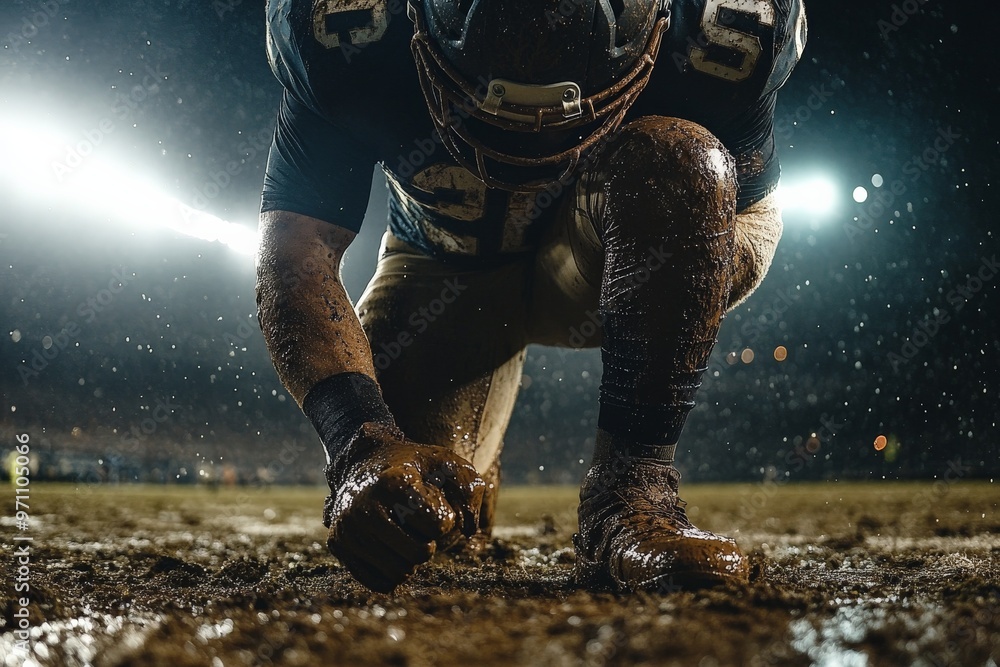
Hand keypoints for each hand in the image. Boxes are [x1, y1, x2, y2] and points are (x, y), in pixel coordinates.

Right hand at [323, 422, 485, 592]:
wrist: (364, 462)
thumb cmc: (413, 465)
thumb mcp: (446, 462)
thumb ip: (469, 488)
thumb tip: (467, 530)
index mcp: (393, 482)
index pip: (439, 525)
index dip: (445, 518)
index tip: (433, 503)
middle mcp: (365, 507)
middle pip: (420, 554)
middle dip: (429, 543)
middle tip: (420, 526)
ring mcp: (348, 529)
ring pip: (400, 573)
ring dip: (411, 559)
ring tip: (405, 535)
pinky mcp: (339, 546)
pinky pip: (379, 582)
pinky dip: (393, 572)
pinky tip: (392, 550)